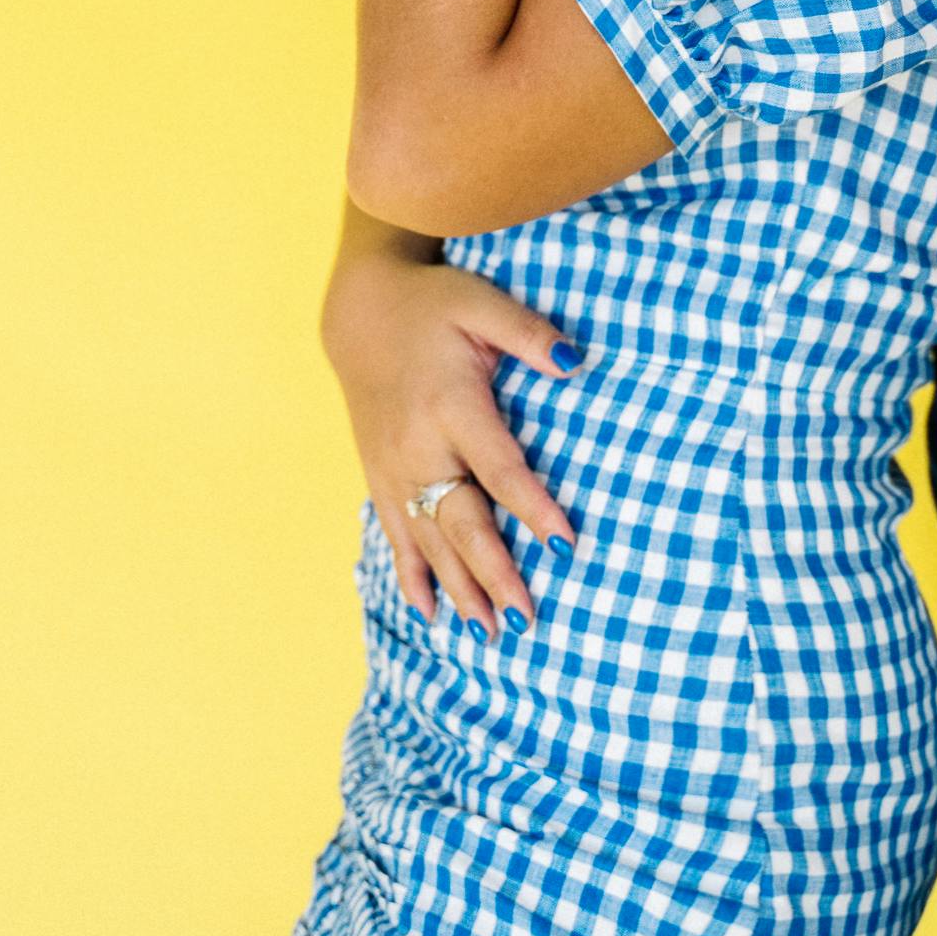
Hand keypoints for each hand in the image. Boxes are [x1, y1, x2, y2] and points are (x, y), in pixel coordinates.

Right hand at [322, 244, 584, 635]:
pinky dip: (413, 577)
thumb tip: (577, 364)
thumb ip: (529, 335)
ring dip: (460, 588)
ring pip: (429, 540)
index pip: (499, 468)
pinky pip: (396, 536)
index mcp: (450, 405)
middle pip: (461, 520)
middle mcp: (418, 446)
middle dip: (494, 573)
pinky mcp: (379, 477)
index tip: (564, 546)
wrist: (359, 312)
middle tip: (525, 619)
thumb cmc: (433, 305)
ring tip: (490, 633)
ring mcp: (393, 468)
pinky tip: (432, 613)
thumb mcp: (483, 303)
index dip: (532, 508)